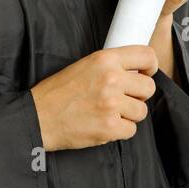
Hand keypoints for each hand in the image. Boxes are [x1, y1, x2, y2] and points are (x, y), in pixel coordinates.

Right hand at [30, 45, 157, 150]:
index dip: (151, 66)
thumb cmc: (58, 93)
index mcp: (105, 60)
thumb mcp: (85, 66)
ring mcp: (111, 104)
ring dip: (129, 115)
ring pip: (142, 111)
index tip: (147, 73)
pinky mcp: (109, 127)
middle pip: (149, 87)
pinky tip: (104, 125)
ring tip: (109, 113)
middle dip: (139, 95)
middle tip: (123, 98)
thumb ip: (111, 66)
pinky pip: (131, 130)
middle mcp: (111, 79)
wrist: (38, 117)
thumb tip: (136, 72)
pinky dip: (120, 131)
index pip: (146, 56)